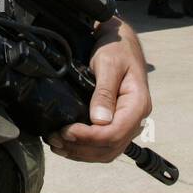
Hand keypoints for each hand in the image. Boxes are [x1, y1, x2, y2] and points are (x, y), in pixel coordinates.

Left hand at [46, 17, 150, 162]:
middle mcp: (136, 118)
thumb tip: (100, 121)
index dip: (89, 137)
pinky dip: (85, 149)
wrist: (120, 40)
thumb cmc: (116, 48)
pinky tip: (67, 145)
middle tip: (54, 139)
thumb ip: (104, 92)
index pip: (115, 133)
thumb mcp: (109, 64)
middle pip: (110, 147)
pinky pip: (104, 144)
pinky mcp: (117, 122)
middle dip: (81, 148)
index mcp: (138, 104)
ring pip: (106, 151)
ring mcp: (128, 122)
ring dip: (81, 152)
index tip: (66, 131)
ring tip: (56, 144)